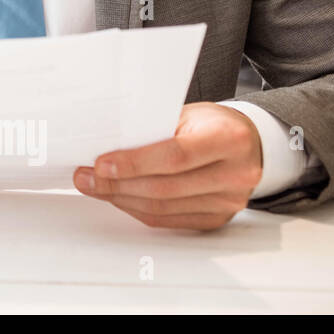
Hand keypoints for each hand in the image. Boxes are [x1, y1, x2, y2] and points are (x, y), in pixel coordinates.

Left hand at [73, 102, 263, 229]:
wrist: (248, 144)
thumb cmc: (212, 124)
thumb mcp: (188, 114)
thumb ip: (153, 128)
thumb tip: (106, 145)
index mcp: (228, 139)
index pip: (175, 155)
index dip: (134, 162)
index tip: (100, 164)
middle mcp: (234, 173)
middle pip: (165, 186)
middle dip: (117, 184)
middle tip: (85, 177)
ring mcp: (228, 201)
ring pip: (163, 207)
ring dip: (121, 198)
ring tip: (94, 186)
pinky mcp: (218, 218)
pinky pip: (169, 219)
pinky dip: (137, 209)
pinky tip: (118, 197)